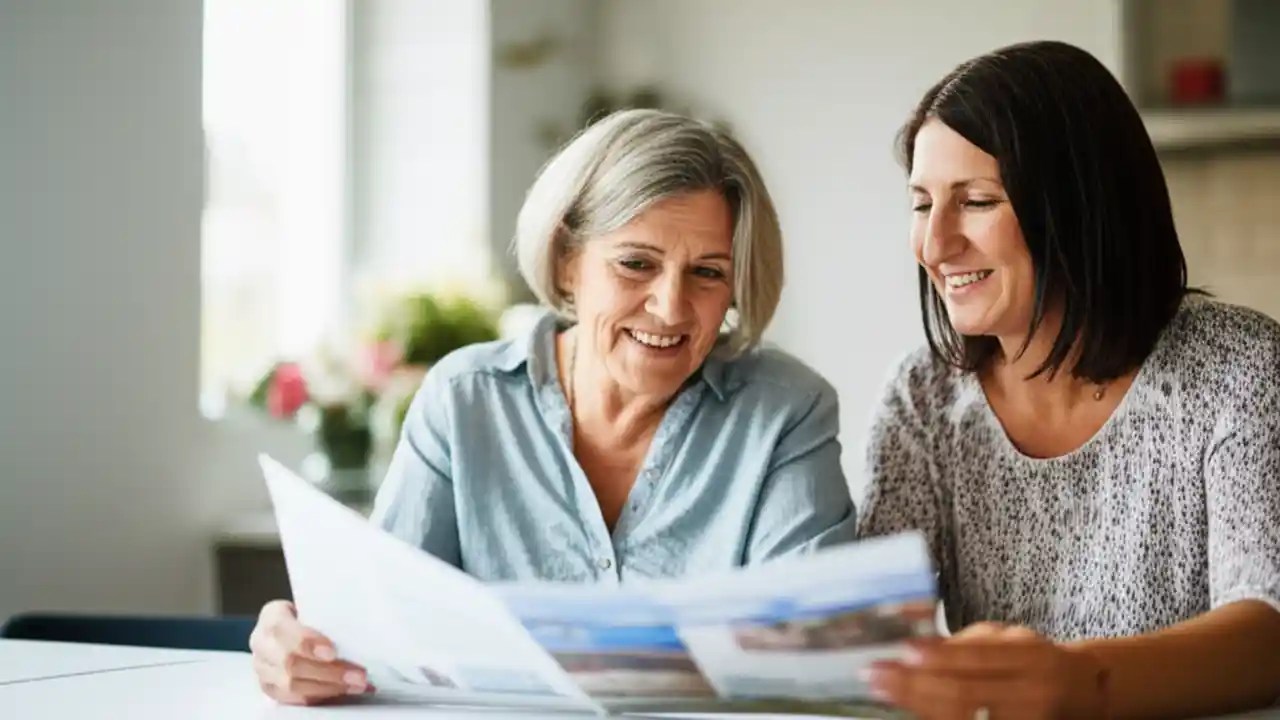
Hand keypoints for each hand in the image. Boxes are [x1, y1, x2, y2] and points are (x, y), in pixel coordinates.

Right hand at [249, 599, 372, 704]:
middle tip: (359, 675)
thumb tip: (366, 625)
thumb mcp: (316, 607)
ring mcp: (262, 668)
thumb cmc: (310, 615)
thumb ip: (330, 615)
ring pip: (291, 684)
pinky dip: (320, 696)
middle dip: (328, 671)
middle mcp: (262, 642)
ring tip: (357, 685)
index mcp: (271, 616)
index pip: (282, 629)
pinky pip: (292, 698)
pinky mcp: (269, 687)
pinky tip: (342, 691)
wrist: (292, 629)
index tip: (332, 652)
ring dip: (329, 687)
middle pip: (289, 662)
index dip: (306, 642)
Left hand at [862, 622, 1106, 719]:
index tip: (904, 651)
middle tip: (877, 675)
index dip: (940, 657)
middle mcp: (1029, 695)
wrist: (1078, 692)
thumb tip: (916, 644)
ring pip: (963, 718)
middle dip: (915, 685)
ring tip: (885, 692)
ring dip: (918, 705)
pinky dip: (935, 718)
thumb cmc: (1032, 660)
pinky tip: (910, 710)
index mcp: (1029, 659)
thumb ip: (967, 644)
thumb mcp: (1009, 640)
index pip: (979, 659)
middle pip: (965, 695)